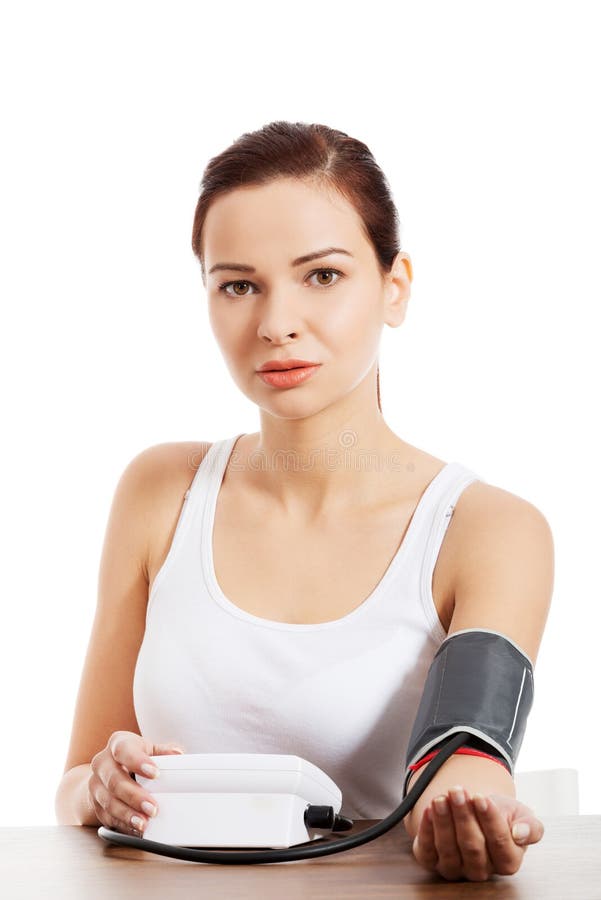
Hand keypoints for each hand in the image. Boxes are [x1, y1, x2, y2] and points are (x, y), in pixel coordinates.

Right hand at [88, 730, 185, 834]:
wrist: (106, 772)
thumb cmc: (132, 758)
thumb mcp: (148, 750)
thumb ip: (162, 752)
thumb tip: (177, 754)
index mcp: (118, 744)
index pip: (124, 750)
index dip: (138, 762)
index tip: (155, 773)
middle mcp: (102, 763)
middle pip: (115, 780)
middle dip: (135, 796)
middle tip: (153, 808)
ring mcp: (95, 784)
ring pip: (109, 801)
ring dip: (127, 814)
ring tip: (143, 822)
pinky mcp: (95, 804)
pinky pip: (106, 816)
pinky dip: (121, 823)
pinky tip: (134, 828)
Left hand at [411, 784, 543, 881]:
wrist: (475, 809)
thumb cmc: (501, 815)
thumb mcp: (521, 815)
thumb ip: (531, 826)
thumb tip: (520, 833)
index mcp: (507, 862)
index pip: (500, 843)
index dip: (489, 820)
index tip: (481, 797)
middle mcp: (481, 871)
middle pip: (472, 846)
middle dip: (463, 816)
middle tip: (457, 791)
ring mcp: (455, 869)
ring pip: (449, 849)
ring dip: (443, 821)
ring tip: (442, 798)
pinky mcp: (433, 861)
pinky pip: (427, 850)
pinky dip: (427, 830)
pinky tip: (429, 810)